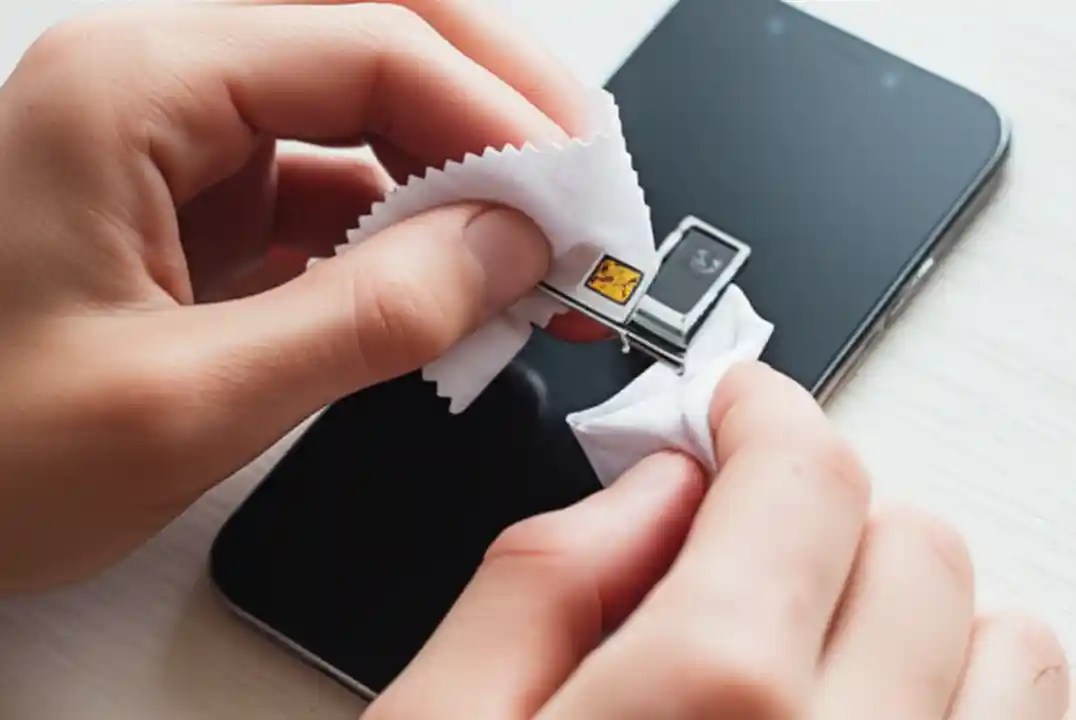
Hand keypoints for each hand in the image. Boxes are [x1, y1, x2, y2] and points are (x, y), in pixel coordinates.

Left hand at [0, 0, 592, 592]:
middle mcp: (154, 87)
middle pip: (378, 39)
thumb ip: (368, 317)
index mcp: (130, 89)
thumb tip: (504, 253)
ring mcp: (176, 145)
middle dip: (499, 110)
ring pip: (365, 113)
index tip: (580, 207)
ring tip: (538, 252)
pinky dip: (412, 231)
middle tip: (583, 191)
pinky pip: (333, 186)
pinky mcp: (194, 207)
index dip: (502, 124)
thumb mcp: (183, 403)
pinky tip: (461, 282)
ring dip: (465, 175)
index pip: (373, 46)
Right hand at [366, 363, 1070, 719]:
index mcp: (711, 704)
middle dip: (831, 505)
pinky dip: (972, 696)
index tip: (738, 407)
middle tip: (749, 534)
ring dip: (924, 604)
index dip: (766, 412)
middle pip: (919, 541)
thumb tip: (642, 488)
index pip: (802, 472)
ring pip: (1013, 647)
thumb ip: (535, 590)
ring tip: (825, 632)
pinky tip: (879, 713)